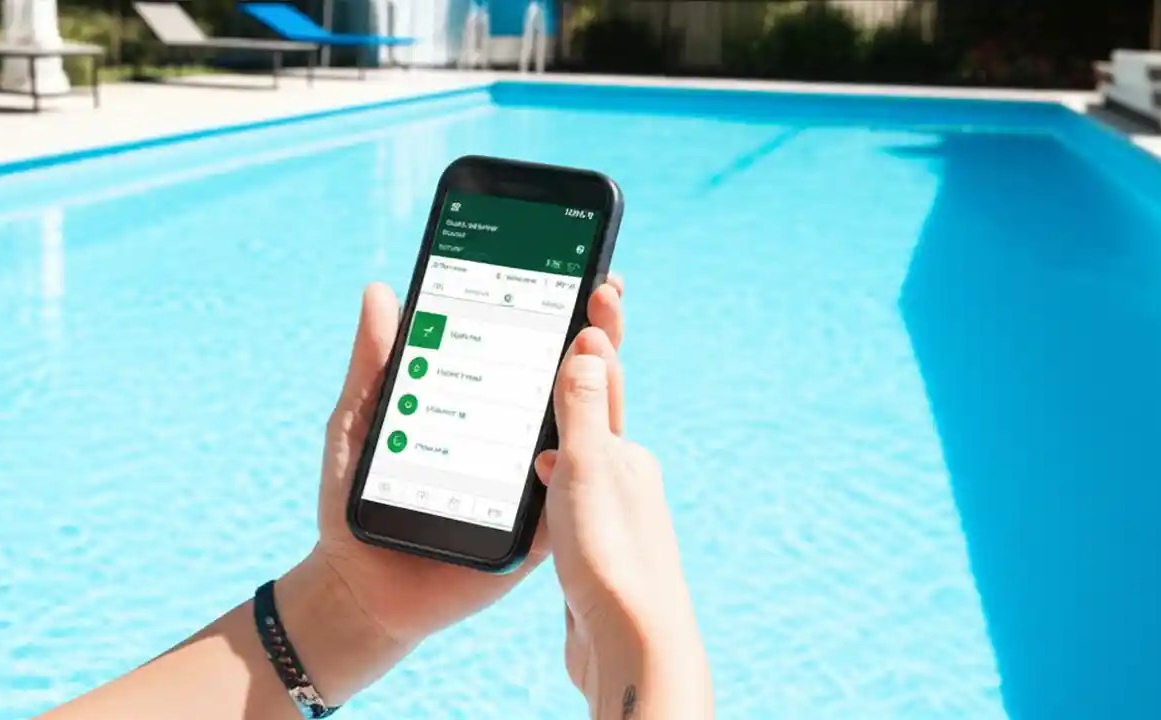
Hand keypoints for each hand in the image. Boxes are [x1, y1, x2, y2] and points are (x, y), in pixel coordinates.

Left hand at [301, 276, 625, 651]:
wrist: (355, 584)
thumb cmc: (355, 498)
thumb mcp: (358, 418)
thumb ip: (374, 361)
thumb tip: (381, 290)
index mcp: (485, 408)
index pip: (534, 352)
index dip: (564, 311)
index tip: (584, 268)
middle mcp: (519, 442)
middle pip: (573, 383)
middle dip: (597, 333)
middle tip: (604, 292)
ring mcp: (533, 486)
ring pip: (585, 433)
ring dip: (600, 385)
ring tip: (596, 342)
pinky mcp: (536, 534)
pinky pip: (572, 500)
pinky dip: (583, 463)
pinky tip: (586, 425)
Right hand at [534, 330, 711, 716]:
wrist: (628, 645)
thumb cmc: (612, 555)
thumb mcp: (591, 468)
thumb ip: (583, 409)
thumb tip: (588, 345)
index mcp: (622, 449)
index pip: (605, 375)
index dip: (598, 330)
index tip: (600, 284)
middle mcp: (620, 475)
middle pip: (592, 409)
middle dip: (576, 369)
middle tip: (568, 320)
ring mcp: (607, 512)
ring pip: (577, 452)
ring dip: (557, 422)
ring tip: (535, 396)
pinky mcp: (589, 549)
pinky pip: (565, 494)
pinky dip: (548, 475)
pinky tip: (531, 485)